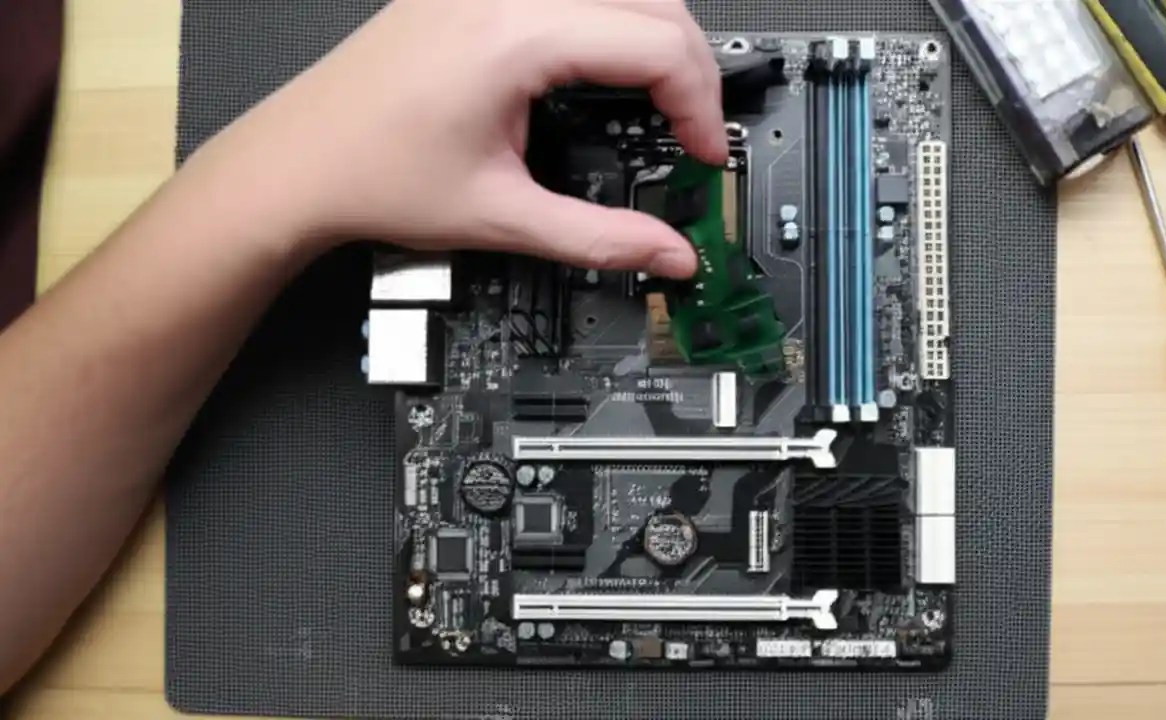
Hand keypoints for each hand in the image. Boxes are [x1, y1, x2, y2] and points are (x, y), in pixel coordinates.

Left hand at [194, 0, 726, 277]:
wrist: (295, 164)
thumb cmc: (370, 178)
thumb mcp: (500, 217)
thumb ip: (600, 240)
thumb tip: (667, 253)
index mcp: (514, 35)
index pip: (655, 43)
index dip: (699, 103)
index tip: (702, 153)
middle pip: (652, 1)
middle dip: (691, 67)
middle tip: (692, 130)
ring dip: (654, 36)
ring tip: (660, 101)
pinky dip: (608, 22)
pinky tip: (603, 68)